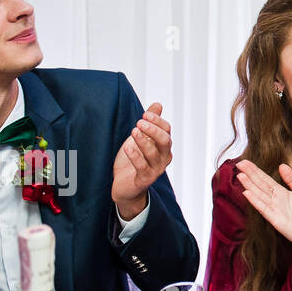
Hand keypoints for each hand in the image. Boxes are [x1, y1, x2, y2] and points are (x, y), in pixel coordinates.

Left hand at [111, 102, 173, 218]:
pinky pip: (142, 167)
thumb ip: (150, 123)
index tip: (144, 114)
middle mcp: (164, 157)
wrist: (125, 186)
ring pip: (154, 153)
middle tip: (139, 122)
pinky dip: (135, 157)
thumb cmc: (133, 160)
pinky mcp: (145, 179)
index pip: (166, 130)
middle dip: (153, 130)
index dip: (157, 121)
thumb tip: (157, 104)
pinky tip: (128, 148)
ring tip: (133, 132)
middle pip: (165, 141)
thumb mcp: (140, 138)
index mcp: (164, 146)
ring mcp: (156, 169)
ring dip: (143, 141)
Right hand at [236, 160, 291, 263]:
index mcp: (282, 193)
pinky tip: (247, 193)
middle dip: (250, 175)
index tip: (245, 161)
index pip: (266, 180)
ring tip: (240, 176)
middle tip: (238, 164)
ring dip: (249, 186)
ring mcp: (275, 210)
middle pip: (260, 185)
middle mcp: (276, 201)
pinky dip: (255, 201)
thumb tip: (282, 165)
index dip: (256, 171)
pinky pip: (264, 208)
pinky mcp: (276, 220)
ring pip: (259, 195)